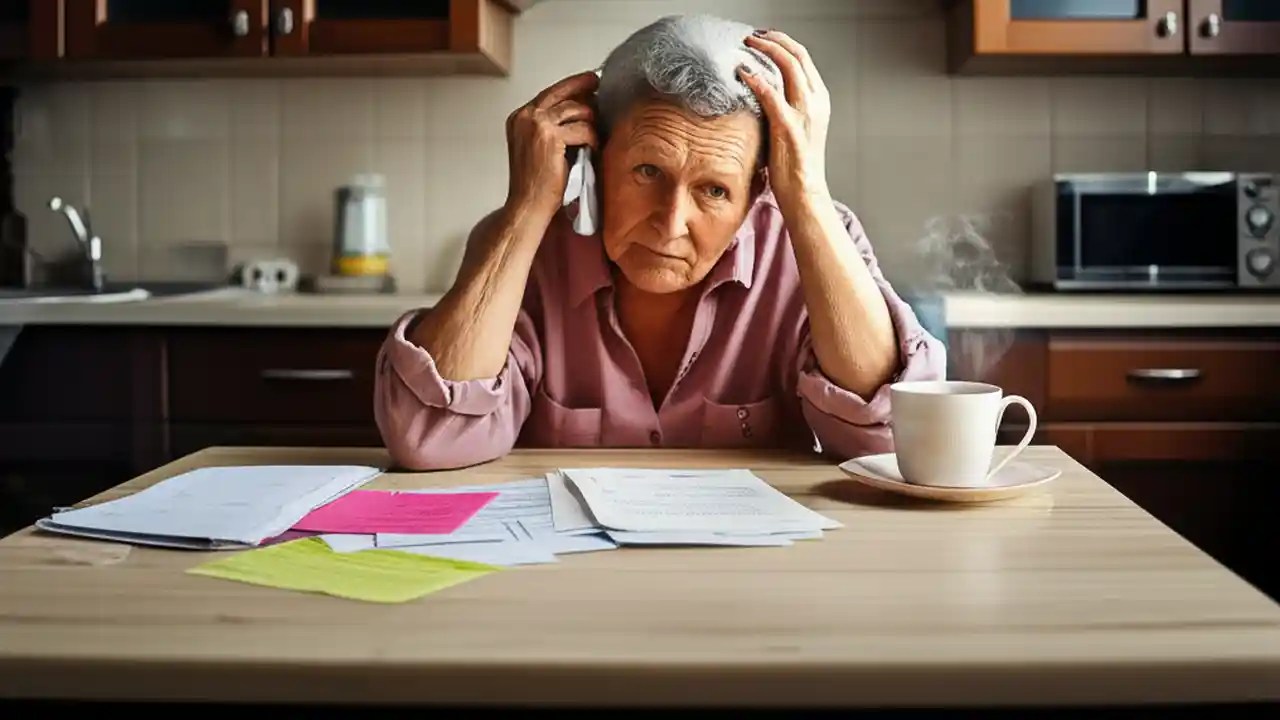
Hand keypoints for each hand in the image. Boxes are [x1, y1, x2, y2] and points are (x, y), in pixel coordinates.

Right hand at [504, 70, 598, 220]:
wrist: (527, 204)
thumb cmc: (535, 183)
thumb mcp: (538, 147)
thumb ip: (551, 126)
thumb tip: (581, 109)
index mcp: (519, 118)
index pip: (549, 93)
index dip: (571, 85)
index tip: (589, 80)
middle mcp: (525, 116)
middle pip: (562, 93)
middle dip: (584, 87)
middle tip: (599, 85)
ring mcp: (537, 124)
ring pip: (576, 110)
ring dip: (591, 121)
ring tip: (596, 133)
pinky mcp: (551, 137)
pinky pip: (582, 129)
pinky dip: (592, 138)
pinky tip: (593, 149)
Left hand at [739, 30, 830, 211]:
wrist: (805, 193)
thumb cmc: (796, 166)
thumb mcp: (797, 129)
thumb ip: (786, 108)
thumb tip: (764, 92)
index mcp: (819, 101)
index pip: (804, 59)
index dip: (783, 43)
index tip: (764, 38)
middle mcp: (816, 102)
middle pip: (798, 56)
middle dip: (774, 40)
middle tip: (752, 36)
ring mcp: (805, 114)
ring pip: (789, 66)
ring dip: (766, 50)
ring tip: (747, 44)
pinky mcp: (789, 128)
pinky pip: (772, 95)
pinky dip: (757, 79)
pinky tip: (743, 72)